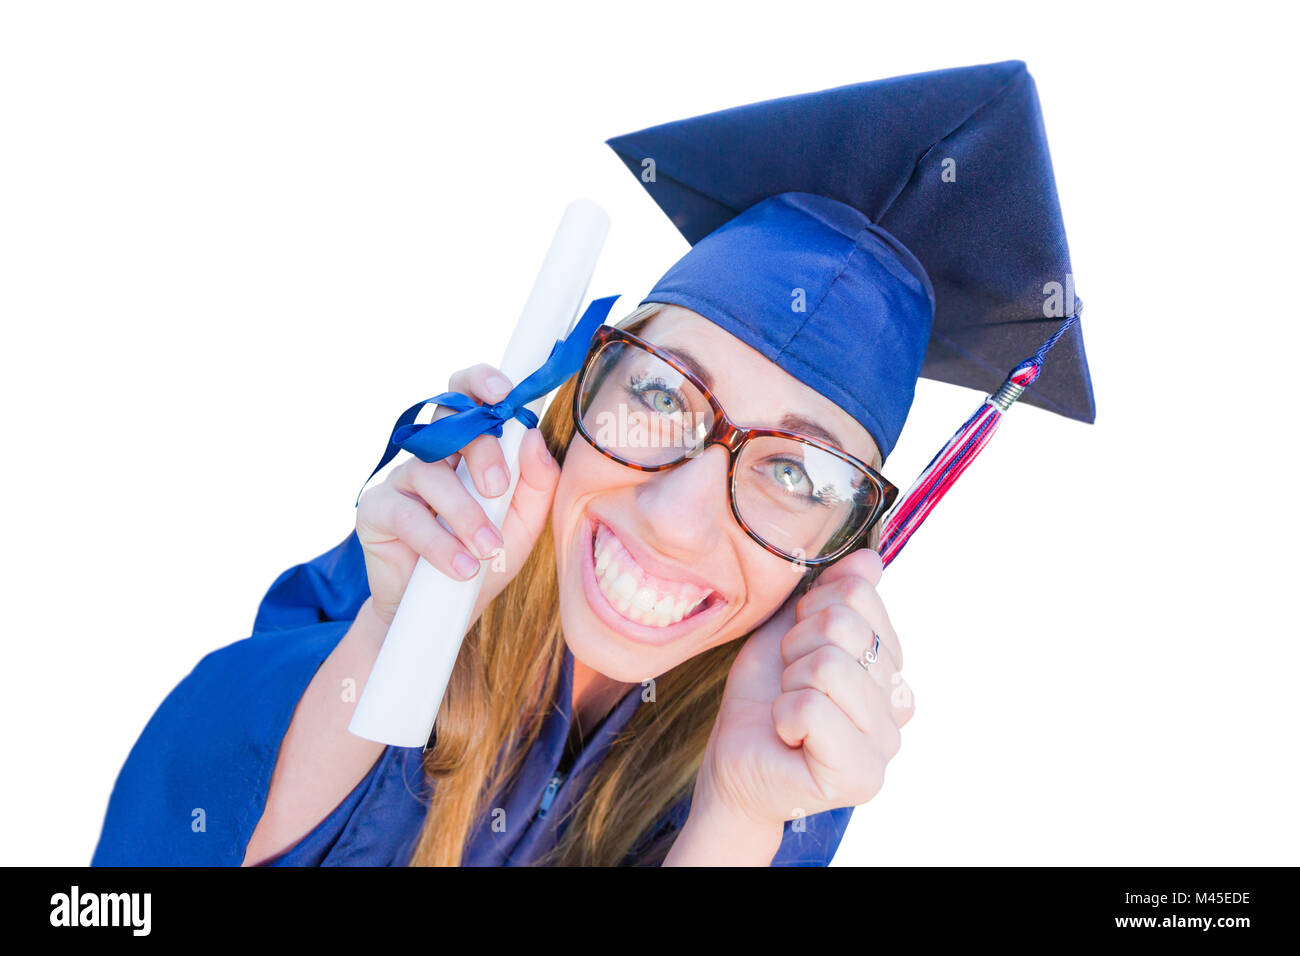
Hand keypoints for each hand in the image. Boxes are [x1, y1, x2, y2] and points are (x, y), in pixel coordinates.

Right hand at [354, 363, 560, 625]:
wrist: (447, 611)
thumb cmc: (487, 556)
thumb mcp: (525, 522)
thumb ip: (536, 480)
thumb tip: (533, 437)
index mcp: (468, 447)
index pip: (468, 397)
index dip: (480, 382)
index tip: (503, 393)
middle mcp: (432, 455)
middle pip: (450, 423)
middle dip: (481, 451)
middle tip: (498, 489)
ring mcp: (401, 479)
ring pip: (430, 473)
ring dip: (464, 514)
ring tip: (487, 551)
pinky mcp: (376, 511)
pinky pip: (407, 516)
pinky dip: (439, 543)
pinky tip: (462, 567)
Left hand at [687, 549, 914, 854]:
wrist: (733, 760)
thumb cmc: (762, 697)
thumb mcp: (791, 631)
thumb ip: (833, 594)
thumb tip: (870, 558)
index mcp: (890, 665)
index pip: (860, 595)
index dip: (810, 611)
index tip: (796, 646)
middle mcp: (899, 705)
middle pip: (844, 627)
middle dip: (795, 646)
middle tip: (788, 681)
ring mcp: (886, 745)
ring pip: (829, 666)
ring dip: (790, 683)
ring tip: (787, 709)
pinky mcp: (861, 776)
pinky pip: (812, 710)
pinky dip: (783, 715)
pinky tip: (787, 735)